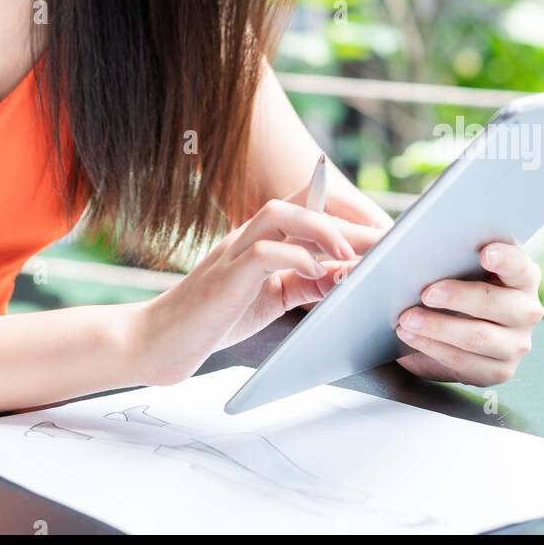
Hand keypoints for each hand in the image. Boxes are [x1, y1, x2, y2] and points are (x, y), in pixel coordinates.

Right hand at [133, 186, 385, 385]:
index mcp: (257, 238)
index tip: (381, 230)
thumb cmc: (212, 320)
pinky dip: (298, 258)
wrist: (158, 341)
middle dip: (345, 220)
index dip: (342, 210)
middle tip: (385, 242)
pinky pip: (265, 251)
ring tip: (351, 256)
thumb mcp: (269, 298)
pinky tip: (319, 275)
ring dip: (322, 229)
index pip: (304, 206)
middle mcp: (245, 235)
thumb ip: (303, 282)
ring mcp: (233, 251)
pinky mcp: (226, 275)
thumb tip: (344, 275)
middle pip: (299, 203)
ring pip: (280, 212)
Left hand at [394, 241, 543, 386]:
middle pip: (498, 303)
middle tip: (426, 293)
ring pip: (479, 337)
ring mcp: (516, 343)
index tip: (484, 253)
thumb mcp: (448, 259)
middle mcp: (527, 309)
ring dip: (439, 328)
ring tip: (407, 320)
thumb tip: (378, 239)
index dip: (505, 258)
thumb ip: (428, 246)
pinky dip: (435, 350)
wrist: (450, 320)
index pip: (520, 264)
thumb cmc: (451, 279)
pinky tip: (413, 338)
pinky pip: (467, 363)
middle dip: (459, 297)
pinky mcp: (499, 370)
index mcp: (522, 274)